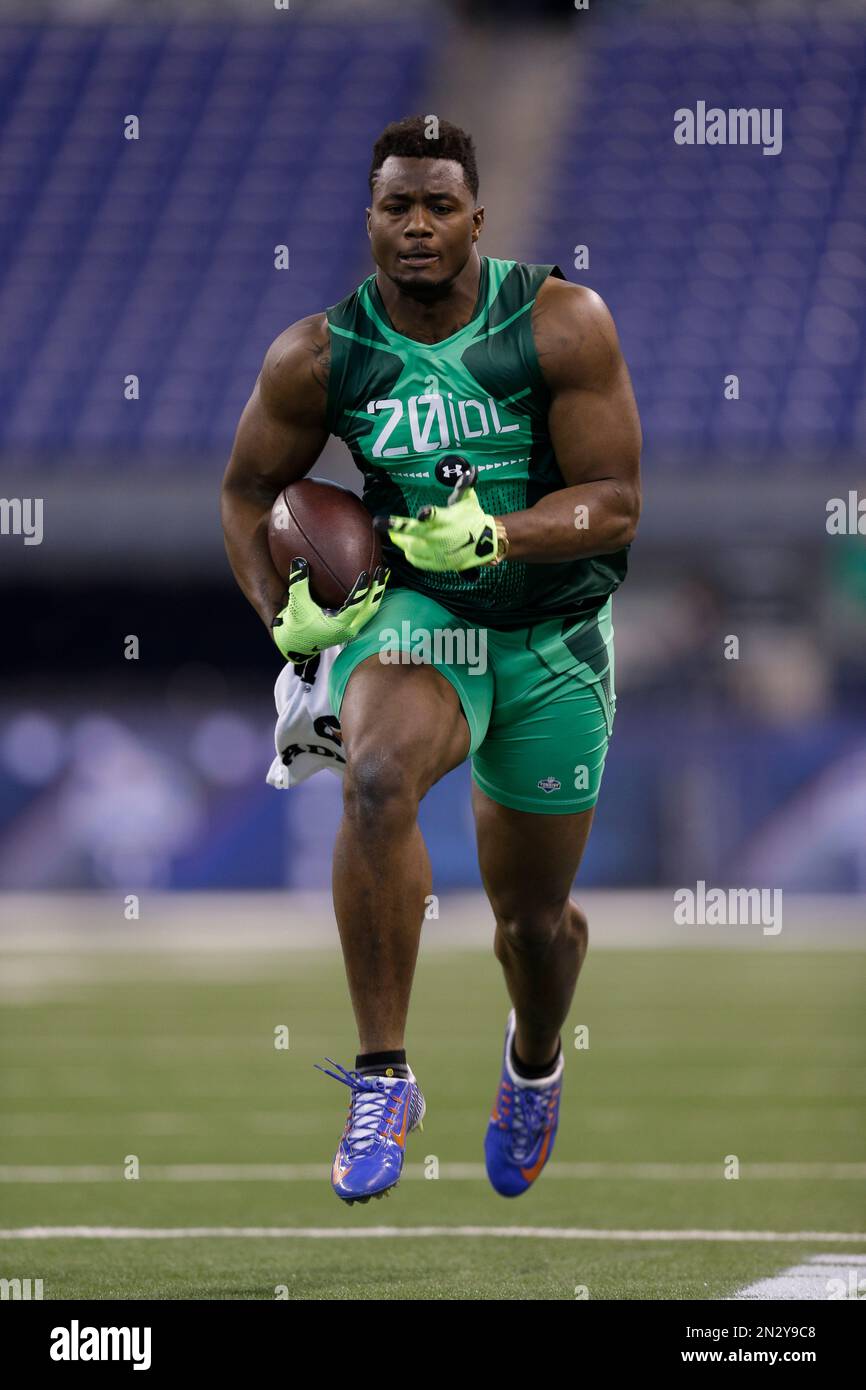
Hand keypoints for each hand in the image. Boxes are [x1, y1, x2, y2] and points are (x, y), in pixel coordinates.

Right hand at [271, 558, 388, 661]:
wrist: (295, 644)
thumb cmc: (296, 625)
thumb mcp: (296, 603)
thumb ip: (298, 583)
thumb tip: (299, 561)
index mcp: (338, 626)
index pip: (356, 606)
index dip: (362, 590)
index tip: (366, 574)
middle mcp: (348, 630)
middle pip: (370, 608)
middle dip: (378, 589)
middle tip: (381, 569)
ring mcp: (351, 630)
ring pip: (371, 611)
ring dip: (377, 593)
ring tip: (383, 575)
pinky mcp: (350, 627)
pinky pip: (366, 612)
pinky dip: (371, 598)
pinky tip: (373, 584)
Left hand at [377, 485, 499, 572]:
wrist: (484, 546)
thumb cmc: (472, 518)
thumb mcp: (469, 501)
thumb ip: (464, 486)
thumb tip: (472, 470)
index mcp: (448, 520)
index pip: (436, 516)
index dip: (428, 514)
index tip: (422, 512)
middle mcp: (441, 537)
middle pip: (415, 533)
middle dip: (396, 527)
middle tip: (378, 523)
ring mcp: (438, 553)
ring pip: (411, 547)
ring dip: (401, 540)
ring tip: (394, 533)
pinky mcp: (436, 564)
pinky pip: (416, 559)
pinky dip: (410, 552)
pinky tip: (409, 544)